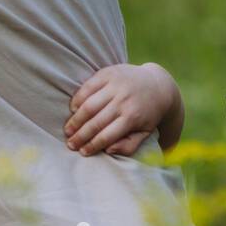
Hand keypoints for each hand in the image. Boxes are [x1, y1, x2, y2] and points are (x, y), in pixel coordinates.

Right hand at [65, 62, 184, 156]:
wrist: (157, 84)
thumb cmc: (148, 113)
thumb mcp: (145, 132)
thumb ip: (129, 146)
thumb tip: (109, 150)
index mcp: (132, 117)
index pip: (106, 135)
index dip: (92, 145)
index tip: (82, 152)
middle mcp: (123, 100)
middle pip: (95, 122)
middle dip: (80, 135)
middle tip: (70, 144)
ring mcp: (115, 85)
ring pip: (88, 105)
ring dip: (75, 120)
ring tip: (68, 130)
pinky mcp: (108, 73)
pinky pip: (87, 87)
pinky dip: (77, 99)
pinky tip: (73, 110)